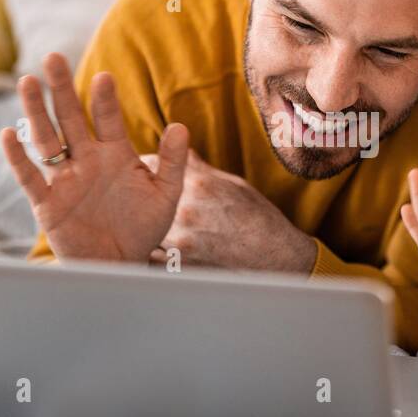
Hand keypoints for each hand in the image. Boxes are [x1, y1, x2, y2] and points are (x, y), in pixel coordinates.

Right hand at [0, 52, 188, 262]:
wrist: (119, 264)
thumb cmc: (142, 228)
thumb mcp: (165, 195)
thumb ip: (173, 163)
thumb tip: (181, 127)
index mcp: (115, 154)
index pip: (107, 119)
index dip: (104, 100)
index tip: (104, 78)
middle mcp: (87, 159)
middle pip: (70, 118)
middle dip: (62, 90)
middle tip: (53, 58)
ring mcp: (65, 178)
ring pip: (47, 139)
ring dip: (36, 112)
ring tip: (28, 82)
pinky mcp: (47, 202)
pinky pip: (29, 176)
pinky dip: (17, 157)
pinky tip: (10, 133)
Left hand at [143, 149, 317, 272]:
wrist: (273, 255)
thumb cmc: (257, 217)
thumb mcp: (233, 184)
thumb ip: (201, 170)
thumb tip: (183, 152)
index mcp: (197, 184)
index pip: (151, 165)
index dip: (145, 171)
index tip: (144, 175)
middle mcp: (185, 209)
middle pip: (143, 197)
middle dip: (144, 200)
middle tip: (145, 204)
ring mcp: (181, 239)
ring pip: (146, 228)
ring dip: (149, 229)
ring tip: (153, 229)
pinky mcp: (181, 264)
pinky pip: (154, 256)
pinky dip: (156, 253)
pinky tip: (164, 251)